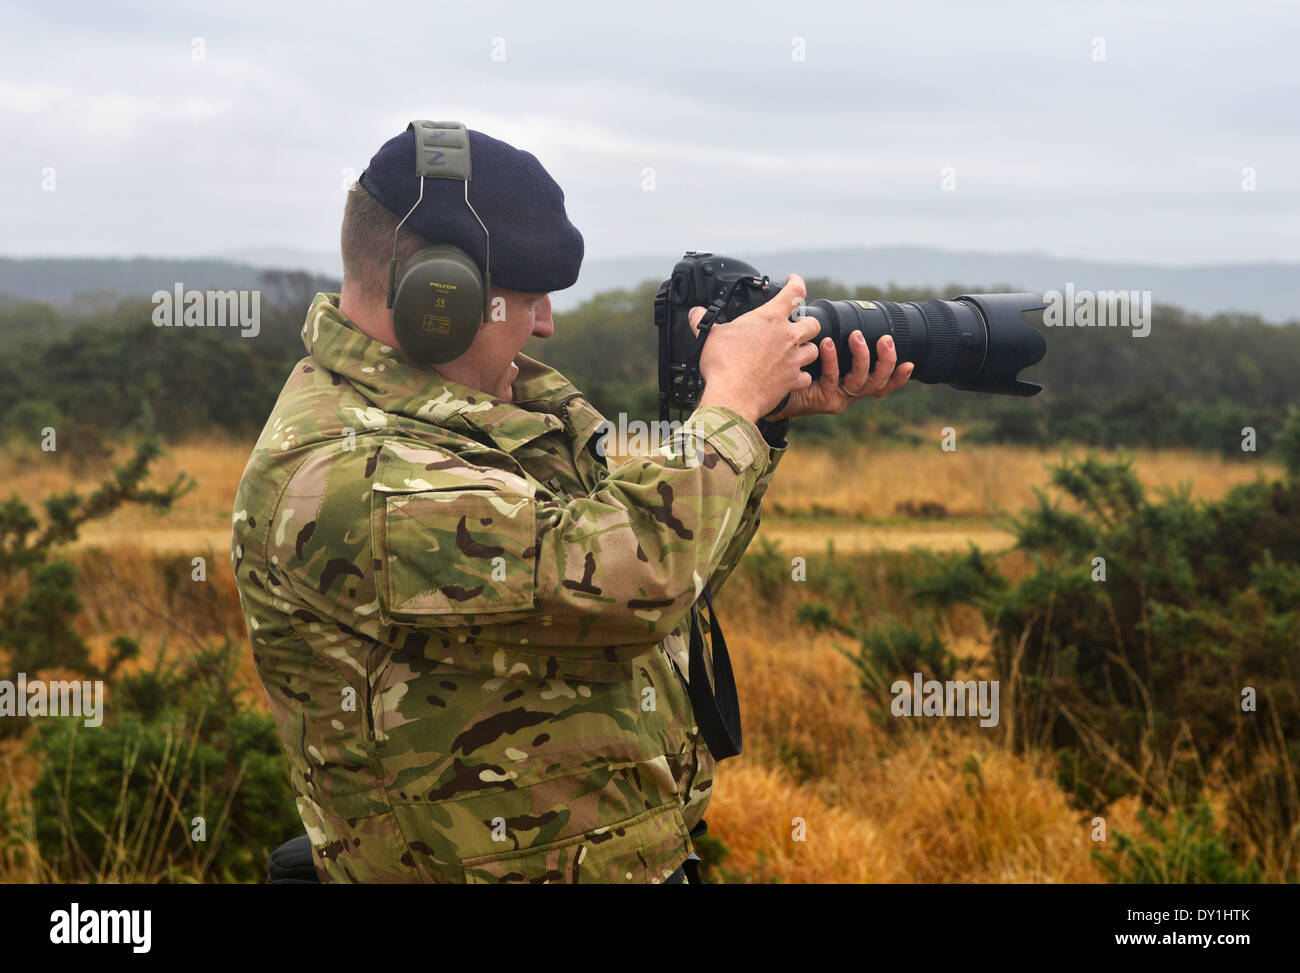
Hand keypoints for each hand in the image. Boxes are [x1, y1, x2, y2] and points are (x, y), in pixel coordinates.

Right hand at [688, 274, 821, 423]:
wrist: (732, 397)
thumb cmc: (723, 365)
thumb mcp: (708, 336)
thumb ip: (702, 320)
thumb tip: (695, 312)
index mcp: (769, 319)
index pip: (794, 292)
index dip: (797, 282)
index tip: (794, 281)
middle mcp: (787, 337)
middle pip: (813, 323)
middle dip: (807, 323)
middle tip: (797, 326)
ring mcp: (793, 360)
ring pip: (814, 350)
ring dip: (806, 350)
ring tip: (796, 352)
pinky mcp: (793, 381)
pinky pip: (806, 377)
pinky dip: (800, 376)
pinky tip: (792, 376)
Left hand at [765, 329, 913, 419]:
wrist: (769, 393)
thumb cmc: (792, 373)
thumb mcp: (817, 358)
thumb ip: (832, 343)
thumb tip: (836, 316)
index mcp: (850, 386)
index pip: (882, 384)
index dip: (898, 377)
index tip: (911, 363)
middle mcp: (848, 395)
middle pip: (879, 384)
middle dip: (886, 361)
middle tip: (886, 340)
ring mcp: (837, 399)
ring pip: (860, 381)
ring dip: (862, 356)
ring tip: (856, 336)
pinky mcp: (822, 400)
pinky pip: (832, 378)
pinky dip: (832, 359)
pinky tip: (828, 343)